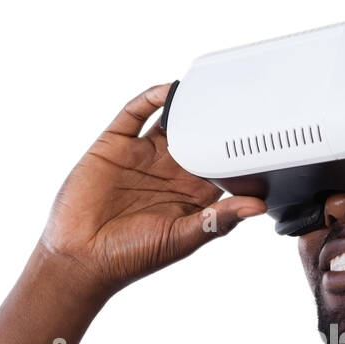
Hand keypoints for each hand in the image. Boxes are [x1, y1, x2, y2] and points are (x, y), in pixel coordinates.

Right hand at [38, 84, 264, 298]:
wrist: (81, 257)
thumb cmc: (133, 257)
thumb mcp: (183, 239)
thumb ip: (219, 220)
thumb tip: (258, 207)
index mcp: (190, 193)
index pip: (221, 164)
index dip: (237, 151)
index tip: (262, 135)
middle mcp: (168, 171)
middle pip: (199, 135)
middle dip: (215, 119)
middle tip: (239, 98)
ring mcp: (142, 155)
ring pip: (170, 120)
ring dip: (186, 104)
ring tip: (207, 86)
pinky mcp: (115, 145)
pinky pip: (135, 113)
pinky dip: (151, 98)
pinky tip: (169, 90)